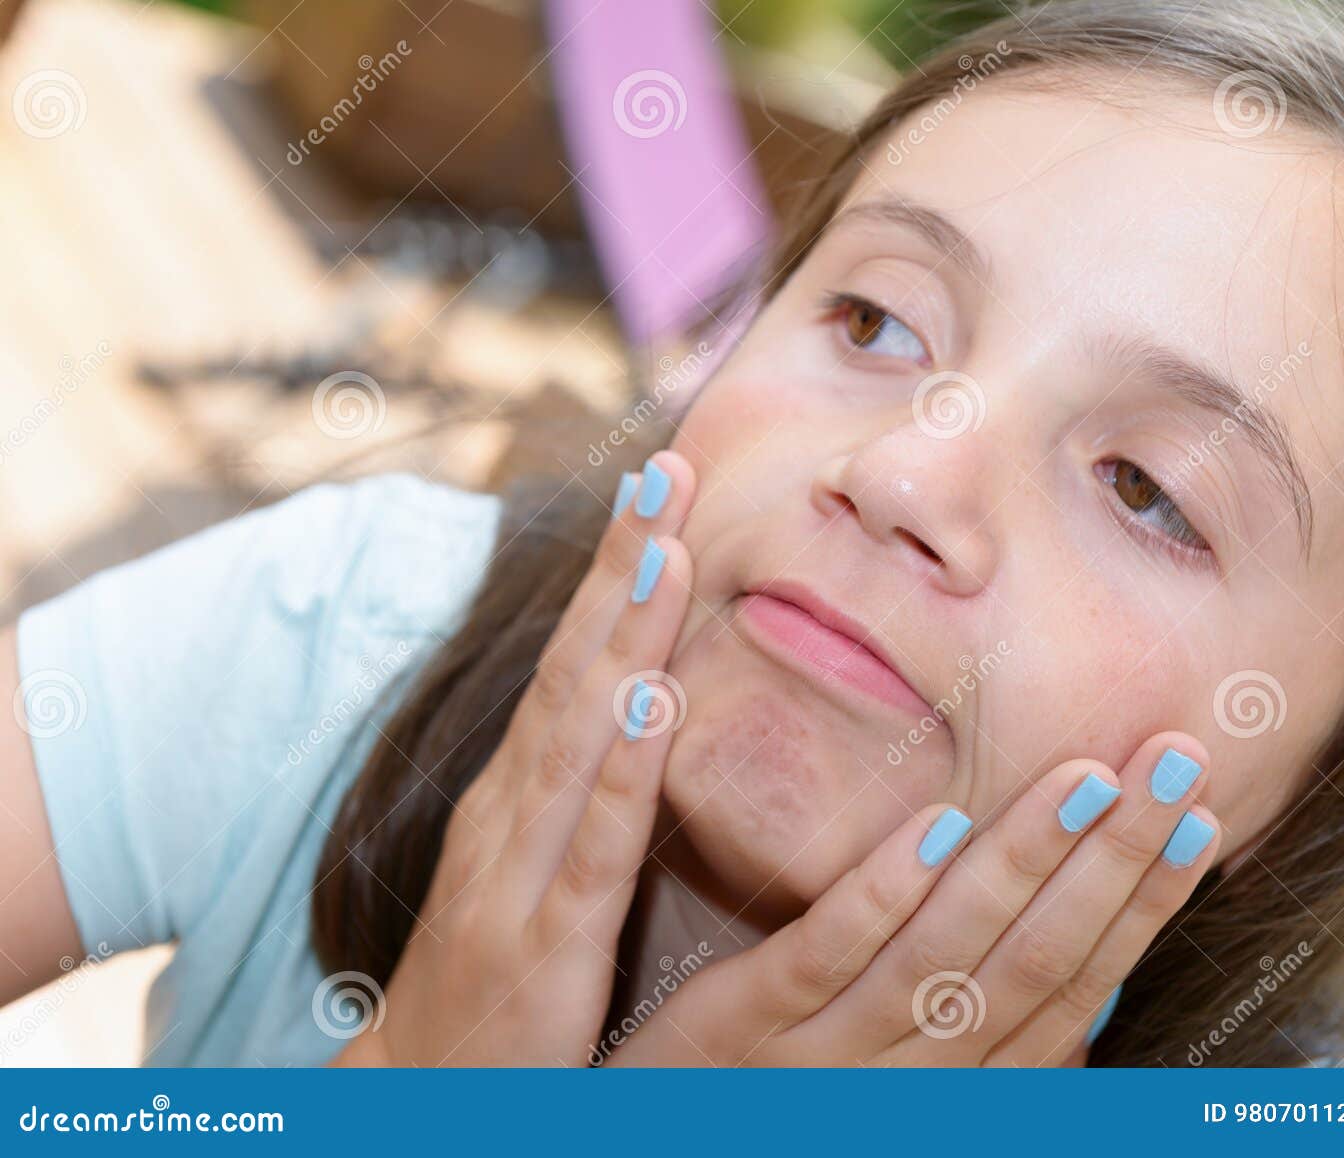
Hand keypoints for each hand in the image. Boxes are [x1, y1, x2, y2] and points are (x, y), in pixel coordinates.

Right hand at [336, 453, 697, 1065]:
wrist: (423, 1089)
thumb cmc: (495, 964)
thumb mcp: (541, 857)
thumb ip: (587, 783)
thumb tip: (644, 696)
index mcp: (525, 784)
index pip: (577, 657)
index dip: (617, 569)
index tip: (661, 480)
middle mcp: (515, 804)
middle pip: (575, 666)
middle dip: (621, 564)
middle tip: (667, 467)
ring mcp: (522, 866)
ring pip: (581, 733)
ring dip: (622, 636)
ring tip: (662, 548)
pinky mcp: (548, 940)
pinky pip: (595, 843)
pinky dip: (625, 770)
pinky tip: (656, 704)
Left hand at [605, 733, 1217, 1065]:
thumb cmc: (787, 1111)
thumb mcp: (898, 1083)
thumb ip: (982, 1032)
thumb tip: (1093, 978)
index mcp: (955, 1083)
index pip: (1070, 988)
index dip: (1141, 907)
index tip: (1202, 821)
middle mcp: (911, 1081)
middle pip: (1030, 966)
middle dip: (1113, 865)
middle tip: (1176, 763)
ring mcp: (825, 1057)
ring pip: (947, 959)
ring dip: (1023, 864)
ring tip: (1087, 777)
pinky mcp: (740, 1031)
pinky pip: (824, 961)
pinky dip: (886, 897)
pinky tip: (938, 827)